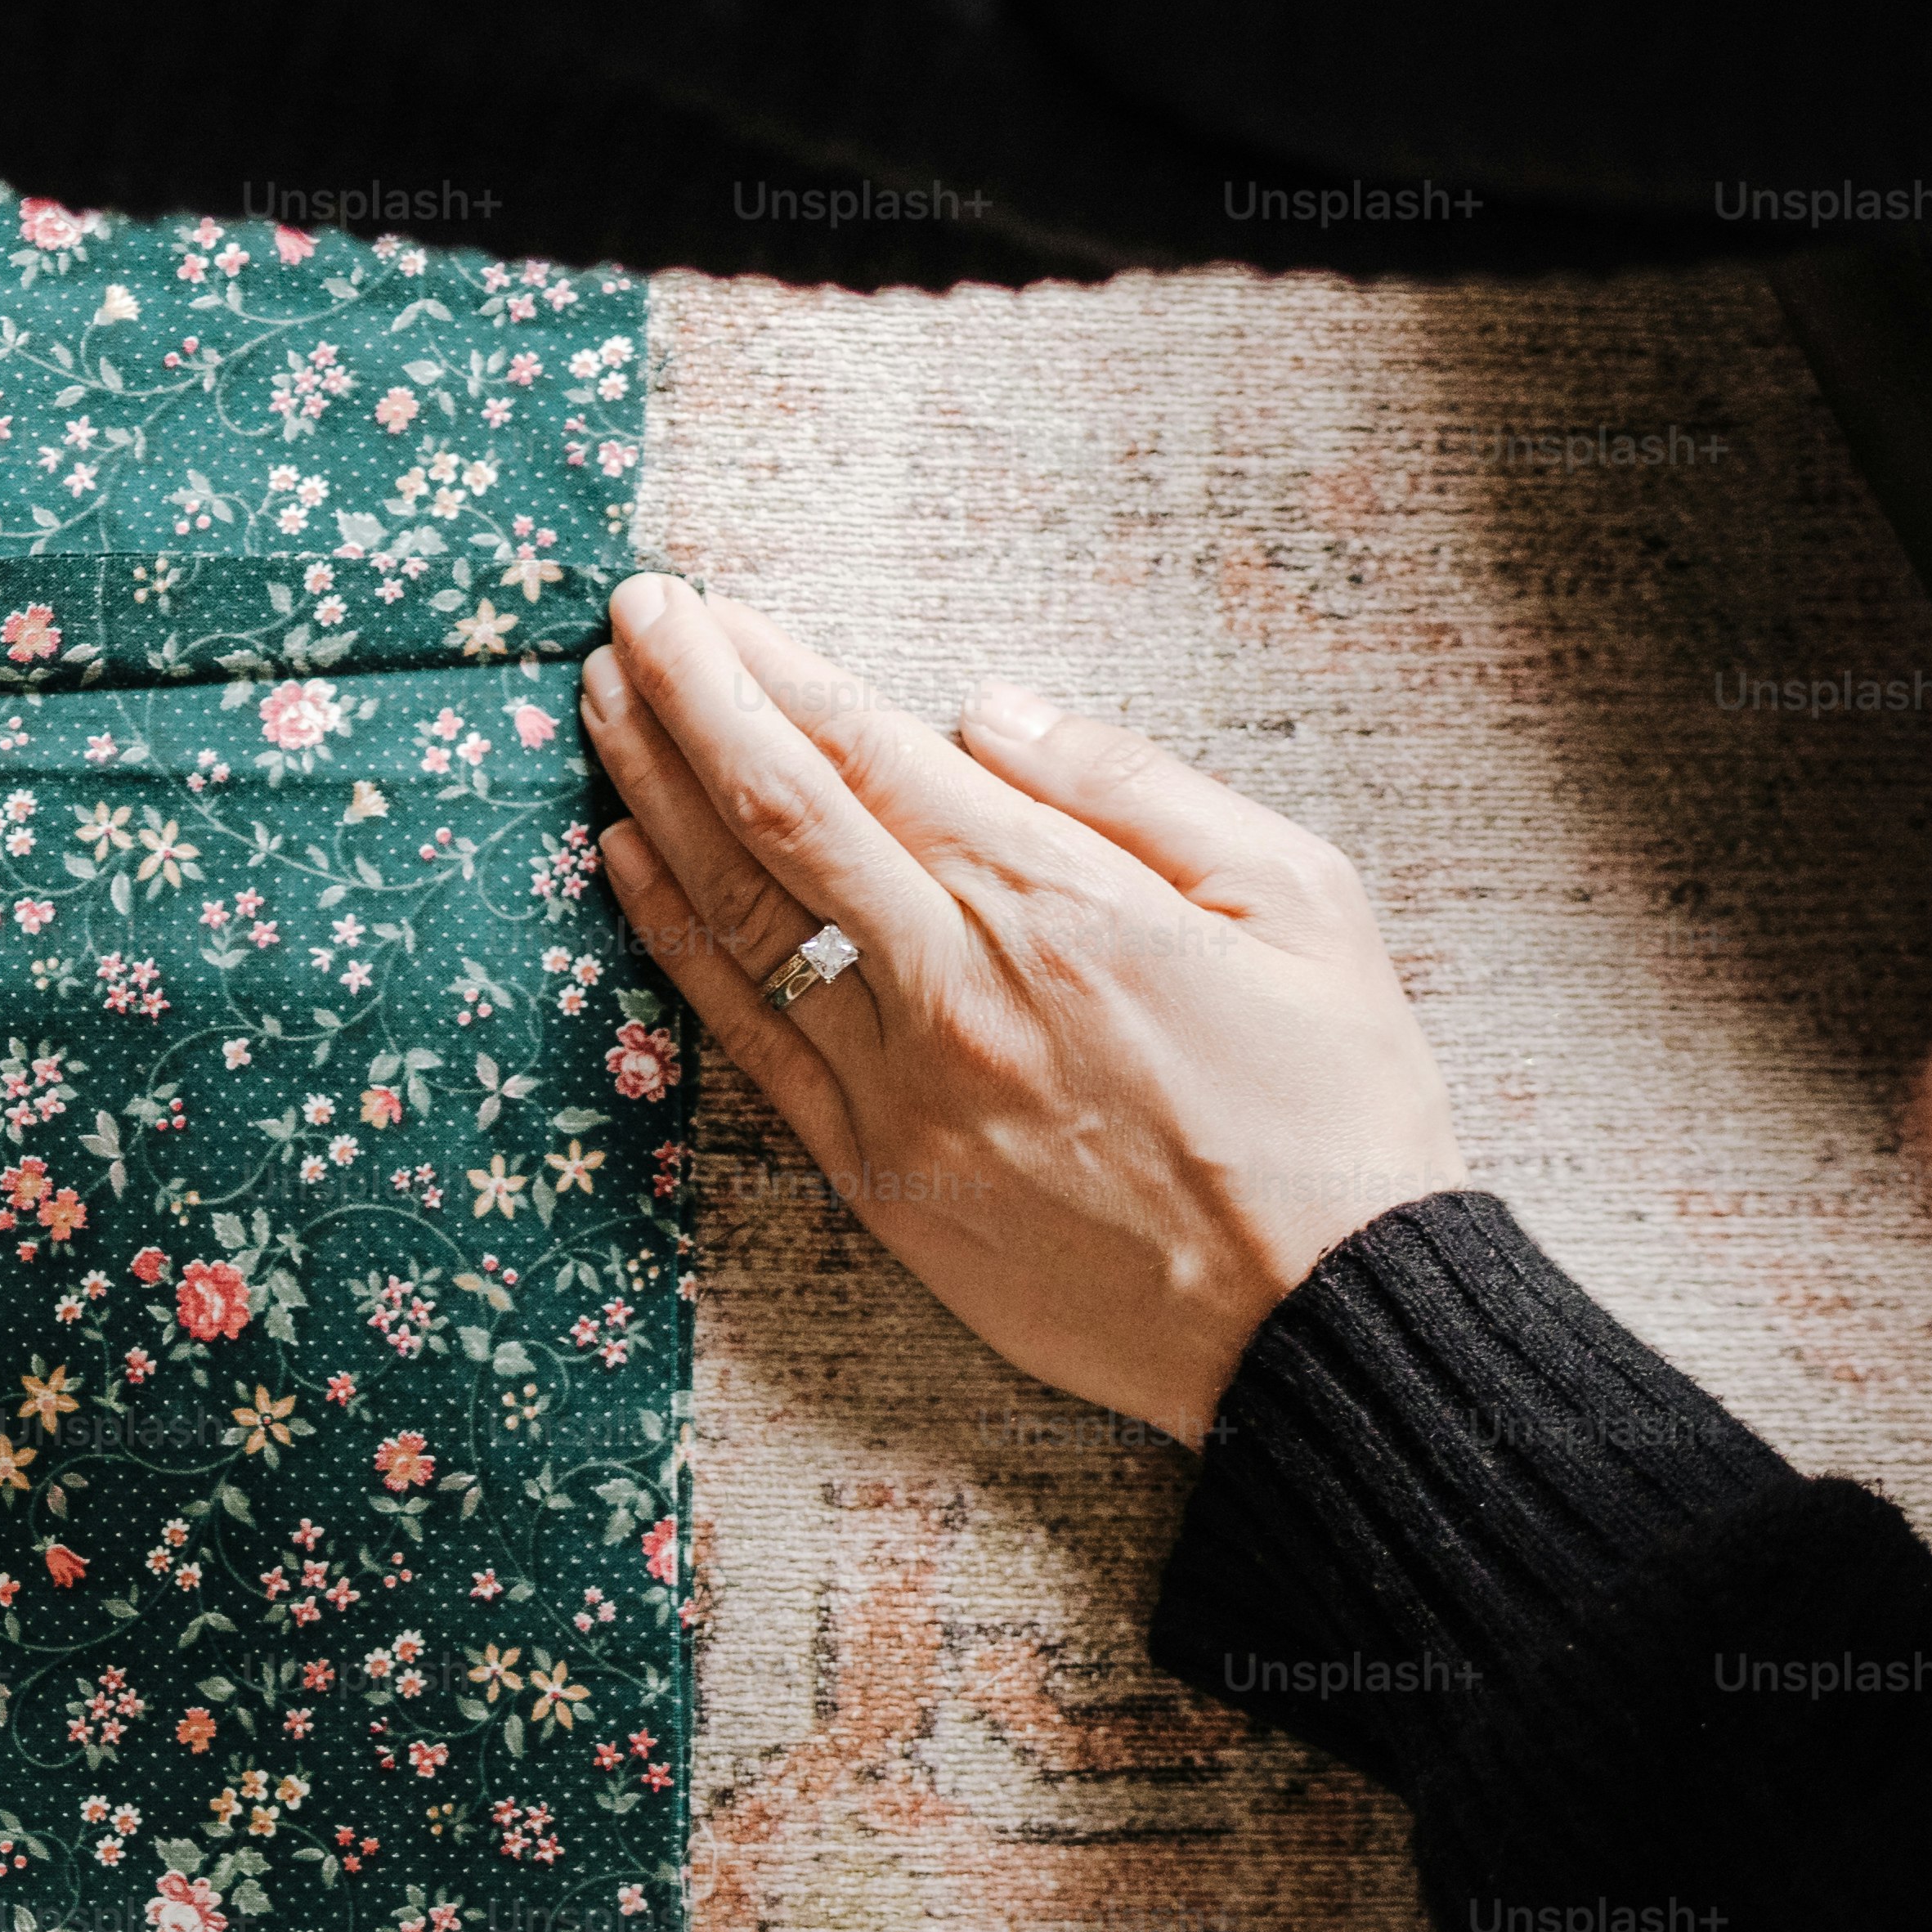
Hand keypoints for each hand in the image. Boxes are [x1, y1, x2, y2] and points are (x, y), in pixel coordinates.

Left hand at [580, 573, 1464, 1442]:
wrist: (1320, 1322)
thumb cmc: (1333, 1108)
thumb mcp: (1300, 899)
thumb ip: (1135, 788)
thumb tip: (991, 711)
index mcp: (1057, 898)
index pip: (866, 749)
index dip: (768, 668)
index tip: (703, 609)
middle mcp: (953, 980)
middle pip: (773, 808)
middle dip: (683, 698)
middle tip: (624, 620)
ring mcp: (898, 1085)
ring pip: (737, 912)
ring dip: (653, 797)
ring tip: (598, 712)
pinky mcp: (876, 1175)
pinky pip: (746, 1037)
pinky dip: (674, 938)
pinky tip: (625, 865)